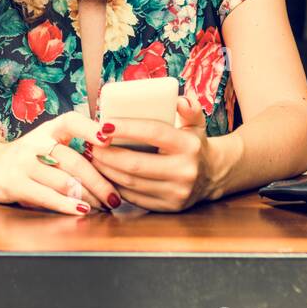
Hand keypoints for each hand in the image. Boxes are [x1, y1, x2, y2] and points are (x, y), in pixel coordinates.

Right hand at [0, 111, 120, 214]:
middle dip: (99, 181)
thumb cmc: (29, 159)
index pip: (71, 121)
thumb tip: (114, 163)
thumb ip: (74, 150)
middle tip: (115, 197)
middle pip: (73, 160)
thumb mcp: (48, 145)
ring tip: (102, 206)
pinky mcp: (14, 183)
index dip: (90, 128)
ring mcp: (23, 162)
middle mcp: (35, 143)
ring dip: (87, 196)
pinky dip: (66, 204)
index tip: (109, 137)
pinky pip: (46, 195)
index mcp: (49, 130)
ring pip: (63, 180)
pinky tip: (81, 210)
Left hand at [88, 95, 218, 211]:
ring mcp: (176, 193)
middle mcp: (185, 171)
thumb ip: (189, 107)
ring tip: (95, 158)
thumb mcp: (196, 122)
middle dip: (108, 154)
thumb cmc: (194, 144)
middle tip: (93, 144)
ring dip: (107, 171)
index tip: (104, 124)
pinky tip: (105, 175)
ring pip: (131, 183)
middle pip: (135, 163)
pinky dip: (116, 186)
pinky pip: (134, 198)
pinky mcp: (168, 208)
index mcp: (189, 146)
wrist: (213, 175)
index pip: (153, 133)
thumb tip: (178, 99)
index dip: (126, 128)